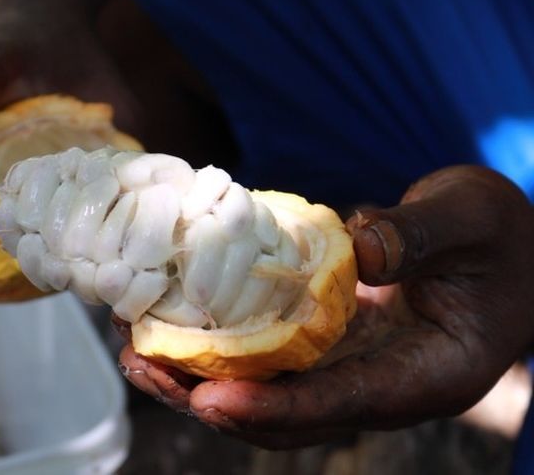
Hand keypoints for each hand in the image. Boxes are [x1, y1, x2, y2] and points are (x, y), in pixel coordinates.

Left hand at [118, 165, 533, 447]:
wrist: (505, 253)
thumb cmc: (499, 238)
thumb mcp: (472, 218)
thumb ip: (421, 234)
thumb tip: (358, 247)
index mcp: (425, 375)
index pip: (343, 403)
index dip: (275, 407)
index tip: (210, 400)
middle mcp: (379, 386)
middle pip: (287, 415)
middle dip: (211, 402)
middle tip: (143, 367)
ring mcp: (349, 368)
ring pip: (267, 393)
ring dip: (200, 380)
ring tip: (136, 352)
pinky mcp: (328, 343)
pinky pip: (268, 358)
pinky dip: (219, 348)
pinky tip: (173, 323)